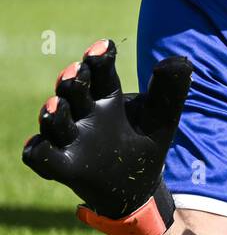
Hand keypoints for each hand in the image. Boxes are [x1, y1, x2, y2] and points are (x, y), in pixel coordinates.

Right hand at [21, 39, 191, 234]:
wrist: (138, 187)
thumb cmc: (145, 144)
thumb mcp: (163, 118)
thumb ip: (171, 91)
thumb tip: (180, 60)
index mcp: (108, 98)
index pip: (100, 73)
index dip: (99, 59)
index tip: (104, 47)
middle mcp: (85, 115)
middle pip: (72, 91)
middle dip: (73, 80)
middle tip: (78, 71)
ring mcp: (71, 139)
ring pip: (53, 121)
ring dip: (52, 112)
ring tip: (56, 105)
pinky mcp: (62, 167)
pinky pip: (40, 156)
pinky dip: (38, 150)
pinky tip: (39, 145)